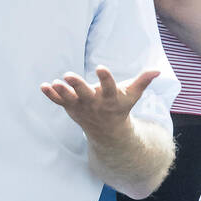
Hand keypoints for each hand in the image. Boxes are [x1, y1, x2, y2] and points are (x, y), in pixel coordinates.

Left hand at [39, 66, 159, 142]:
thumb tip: (157, 70)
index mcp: (110, 98)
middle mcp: (95, 103)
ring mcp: (81, 107)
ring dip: (61, 91)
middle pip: (85, 93)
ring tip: (55, 82)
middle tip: (68, 75)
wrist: (107, 132)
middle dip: (77, 85)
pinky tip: (43, 86)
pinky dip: (51, 95)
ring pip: (70, 99)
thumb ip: (143, 81)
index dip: (105, 78)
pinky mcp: (71, 108)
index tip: (100, 67)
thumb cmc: (120, 107)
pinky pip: (59, 101)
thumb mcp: (133, 95)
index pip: (108, 87)